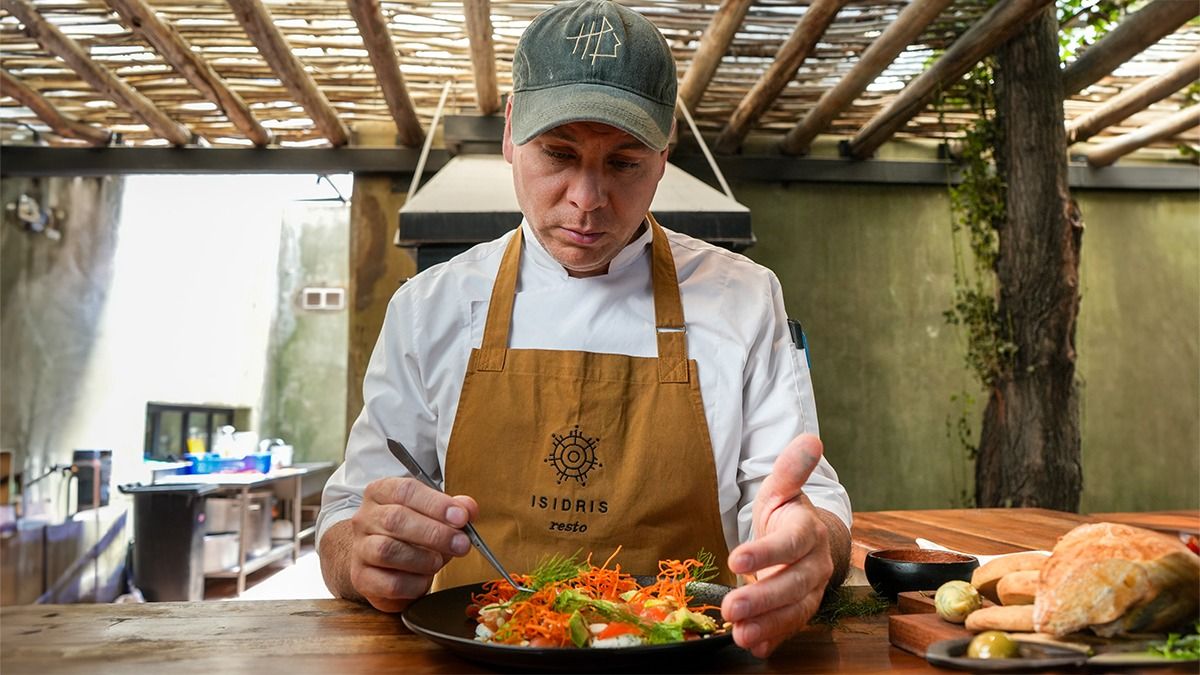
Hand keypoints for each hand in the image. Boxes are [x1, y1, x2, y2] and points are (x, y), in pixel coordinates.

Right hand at [347, 477, 478, 611]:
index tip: (461, 517)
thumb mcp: (432, 515)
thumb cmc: (409, 534)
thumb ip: (453, 509)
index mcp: (381, 492)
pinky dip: (414, 583)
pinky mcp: (362, 578)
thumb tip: (469, 508)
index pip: (405, 490)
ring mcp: (359, 548)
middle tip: (461, 544)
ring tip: (440, 561)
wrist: (379, 563)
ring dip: (423, 558)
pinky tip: (425, 579)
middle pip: (395, 519)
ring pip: (388, 550)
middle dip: (434, 533)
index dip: (436, 504)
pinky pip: (390, 583)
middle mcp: (365, 518)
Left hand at [720, 434, 833, 657]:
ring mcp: (810, 590)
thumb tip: (811, 439)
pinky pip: (790, 627)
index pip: (790, 543)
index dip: (766, 552)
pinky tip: (754, 646)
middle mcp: (813, 564)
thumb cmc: (786, 515)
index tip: (737, 559)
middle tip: (731, 608)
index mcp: (807, 531)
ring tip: (739, 634)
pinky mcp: (801, 610)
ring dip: (767, 625)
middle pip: (793, 584)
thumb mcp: (781, 489)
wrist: (804, 542)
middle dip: (763, 598)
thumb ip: (791, 469)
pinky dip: (773, 639)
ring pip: (794, 611)